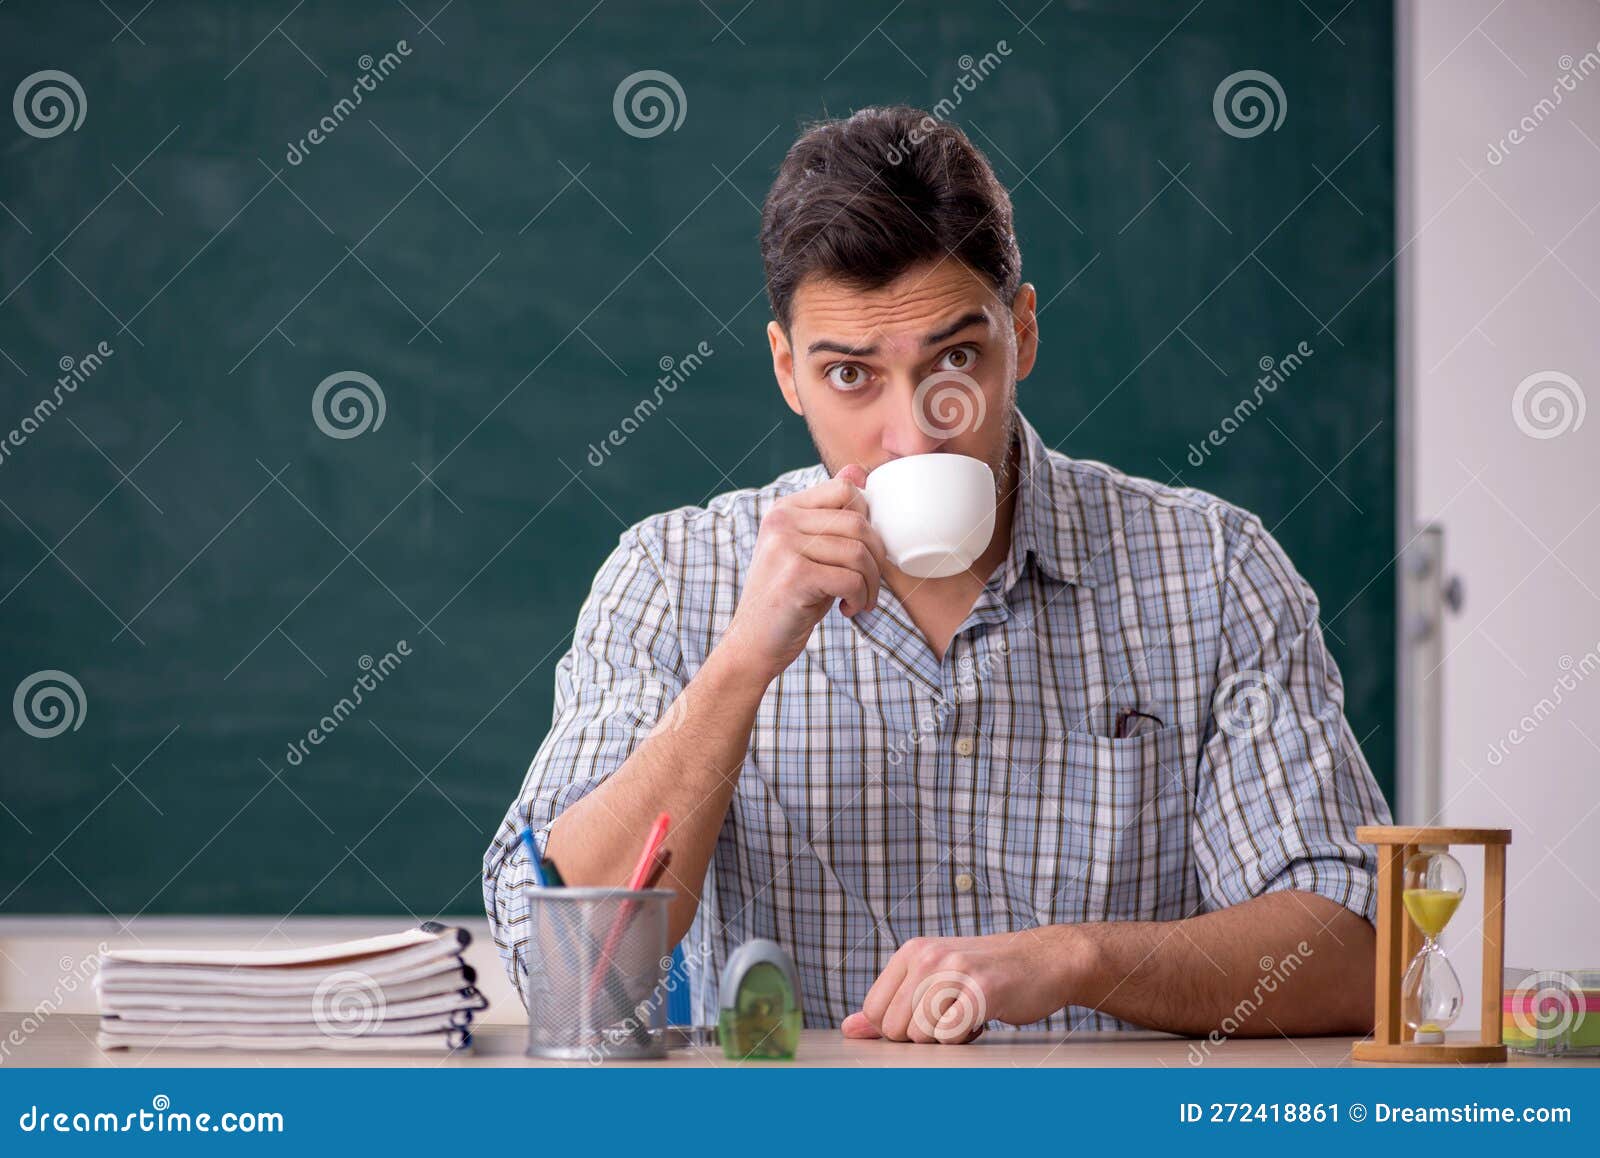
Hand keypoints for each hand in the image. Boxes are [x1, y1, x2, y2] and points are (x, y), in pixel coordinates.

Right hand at [720, 464, 888, 682]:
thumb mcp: (810, 552)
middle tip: (868, 585)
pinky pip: (851, 578)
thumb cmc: (788, 599)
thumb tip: (859, 470)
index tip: (861, 554)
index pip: (845, 490)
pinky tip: (847, 609)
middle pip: (858, 522)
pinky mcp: (794, 576)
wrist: (753, 644)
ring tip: (859, 599)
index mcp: (784, 509)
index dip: (867, 521)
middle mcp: (781, 521)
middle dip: (875, 559)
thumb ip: (831, 515)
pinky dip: (860, 598)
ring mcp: (785, 546)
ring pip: (858, 552)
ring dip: (870, 583)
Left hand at [839, 930, 1080, 1043]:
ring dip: (947, 1037)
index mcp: (911, 952)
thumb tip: (849, 1028)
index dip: (900, 1027)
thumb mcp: (934, 979)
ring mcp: (954, 971)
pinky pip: (950, 1036)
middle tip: (953, 1013)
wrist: (1046, 959)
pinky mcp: (981, 991)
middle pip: (894, 1029)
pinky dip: (966, 1038)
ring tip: (969, 1012)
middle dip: (923, 1035)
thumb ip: (892, 1003)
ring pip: (921, 1036)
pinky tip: (983, 1016)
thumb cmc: (987, 974)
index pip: (873, 1011)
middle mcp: (928, 956)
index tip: (930, 1013)